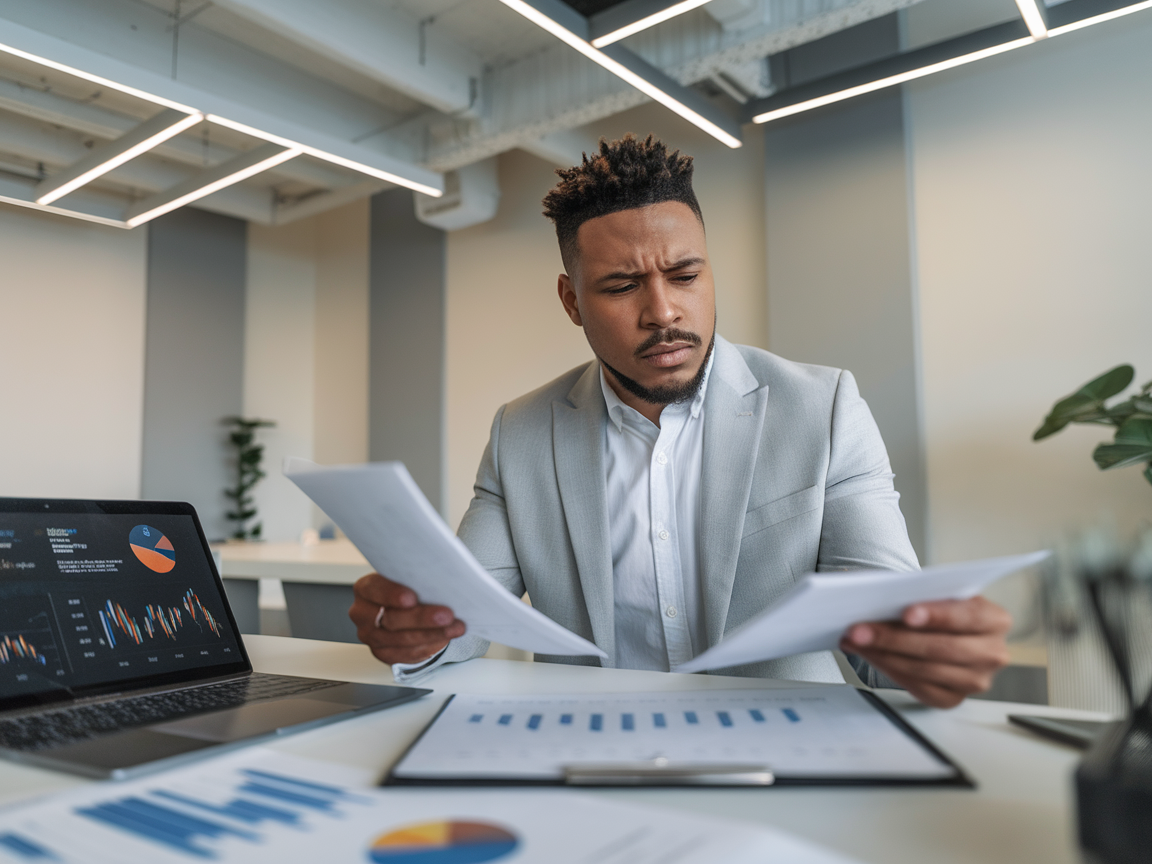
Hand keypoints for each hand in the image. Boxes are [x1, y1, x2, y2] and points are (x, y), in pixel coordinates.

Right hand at [349, 573, 465, 665]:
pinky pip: (406, 654)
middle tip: (446, 615)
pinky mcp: (383, 653)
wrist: (405, 609)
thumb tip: (439, 581)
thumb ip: (415, 579)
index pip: (374, 589)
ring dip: (431, 634)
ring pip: (401, 639)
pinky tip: (444, 638)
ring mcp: (370, 635)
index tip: (412, 598)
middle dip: (421, 618)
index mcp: (366, 588)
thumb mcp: (408, 578)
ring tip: (453, 627)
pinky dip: (428, 646)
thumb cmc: (407, 589)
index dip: (392, 594)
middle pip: (390, 619)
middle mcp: (363, 613)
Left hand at [839, 596, 1011, 707]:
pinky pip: (917, 687)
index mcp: (995, 620)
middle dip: (894, 638)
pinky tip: (870, 655)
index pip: (967, 616)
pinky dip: (888, 669)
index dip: (936, 615)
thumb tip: (876, 597)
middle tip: (860, 629)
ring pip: (925, 670)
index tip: (907, 612)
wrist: (940, 629)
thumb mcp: (937, 593)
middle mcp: (992, 653)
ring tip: (855, 640)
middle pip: (940, 648)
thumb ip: (918, 593)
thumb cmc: (938, 607)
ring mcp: (975, 680)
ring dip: (884, 654)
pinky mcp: (953, 698)